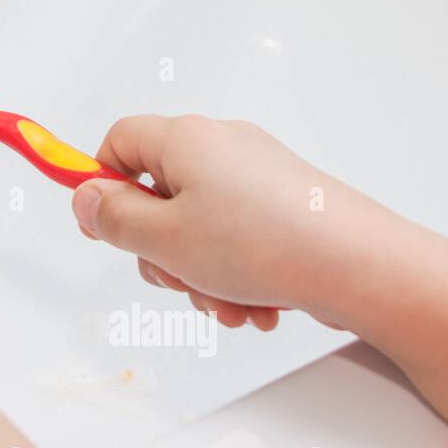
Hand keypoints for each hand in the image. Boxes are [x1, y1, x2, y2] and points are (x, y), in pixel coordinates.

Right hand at [71, 116, 387, 330]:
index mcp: (185, 139)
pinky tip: (258, 307)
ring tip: (229, 306)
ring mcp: (259, 175)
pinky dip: (239, 274)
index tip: (102, 228)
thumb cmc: (262, 244)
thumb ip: (113, 218)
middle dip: (161, 249)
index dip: (102, 183)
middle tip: (177, 280)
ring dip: (202, 274)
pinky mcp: (288, 203)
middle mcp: (222, 146)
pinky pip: (241, 237)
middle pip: (160, 193)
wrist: (363, 267)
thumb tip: (85, 196)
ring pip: (201, 225)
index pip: (120, 141)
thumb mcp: (164, 239)